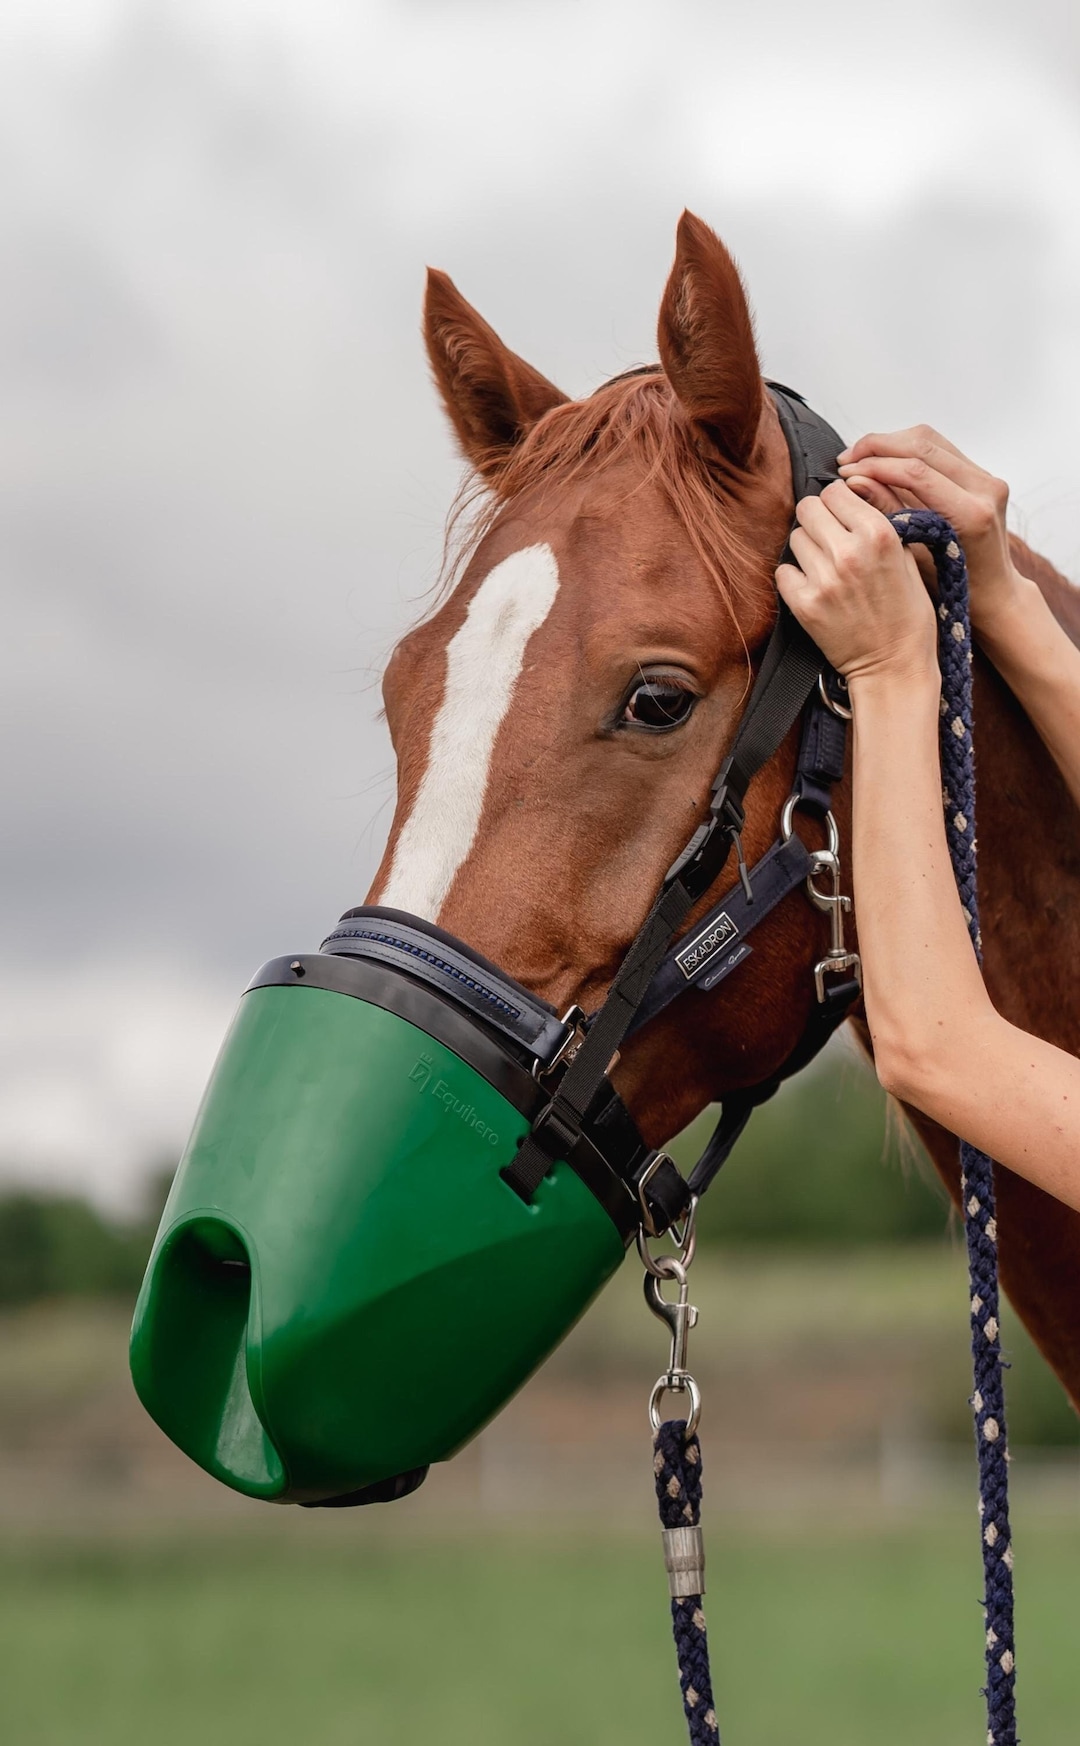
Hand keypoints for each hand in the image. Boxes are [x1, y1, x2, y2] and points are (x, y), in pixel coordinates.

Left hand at [776, 481, 936, 686]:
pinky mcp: (804, 604)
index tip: (841, 516)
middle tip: (829, 538)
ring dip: (807, 548)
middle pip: (808, 508)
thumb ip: (883, 520)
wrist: (894, 665)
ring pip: (795, 538)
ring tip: (826, 567)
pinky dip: (794, 578)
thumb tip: (856, 490)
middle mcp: (849, 552)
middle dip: (817, 519)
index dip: (837, 502)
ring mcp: (824, 579)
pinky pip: (783, 571)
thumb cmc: (908, 613)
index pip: (835, 491)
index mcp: (879, 534)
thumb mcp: (909, 558)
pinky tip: (814, 587)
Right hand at [837, 425, 1023, 639]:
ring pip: (930, 439)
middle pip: (923, 445)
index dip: (875, 466)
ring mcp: (987, 478)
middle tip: (847, 459)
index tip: (846, 473)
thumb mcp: (912, 557)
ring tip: (860, 457)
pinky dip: (906, 449)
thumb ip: (887, 512)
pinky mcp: (982, 475)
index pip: (915, 472)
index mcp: (970, 514)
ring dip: (890, 443)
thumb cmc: (953, 587)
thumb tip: (855, 482)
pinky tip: (883, 461)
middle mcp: (984, 489)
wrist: (993, 592)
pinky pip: (939, 449)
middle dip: (878, 446)